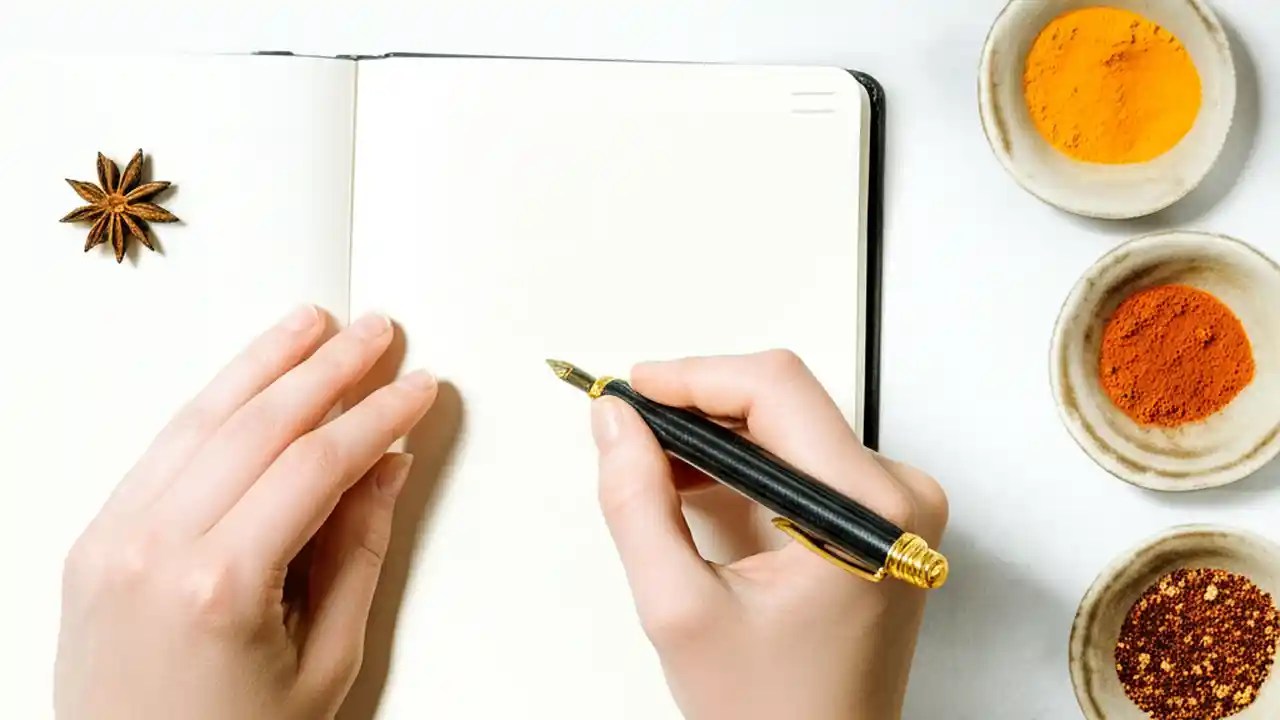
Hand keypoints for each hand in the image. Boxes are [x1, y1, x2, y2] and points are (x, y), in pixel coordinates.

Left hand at [54, 307, 436, 719]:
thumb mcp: (324, 664)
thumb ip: (357, 555)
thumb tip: (383, 469)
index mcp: (218, 586)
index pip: (314, 464)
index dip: (375, 416)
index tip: (414, 388)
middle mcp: (153, 550)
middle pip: (258, 424)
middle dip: (327, 368)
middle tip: (376, 332)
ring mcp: (113, 540)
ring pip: (201, 419)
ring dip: (263, 362)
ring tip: (311, 324)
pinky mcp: (96, 540)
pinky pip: (162, 450)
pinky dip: (211, 403)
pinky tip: (247, 377)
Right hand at [591, 351, 947, 719]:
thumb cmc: (773, 713)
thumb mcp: (679, 610)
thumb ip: (637, 504)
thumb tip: (614, 422)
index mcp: (867, 511)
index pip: (776, 389)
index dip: (693, 376)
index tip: (632, 390)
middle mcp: (898, 497)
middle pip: (783, 400)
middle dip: (697, 406)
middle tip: (628, 429)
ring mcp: (893, 508)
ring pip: (787, 426)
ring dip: (714, 437)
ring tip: (652, 470)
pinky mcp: (877, 519)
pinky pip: (800, 459)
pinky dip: (740, 465)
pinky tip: (691, 489)